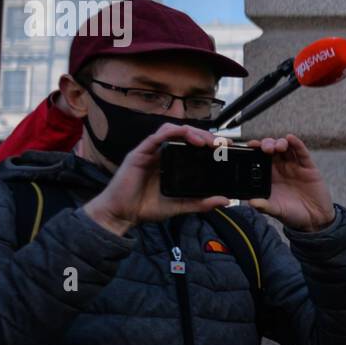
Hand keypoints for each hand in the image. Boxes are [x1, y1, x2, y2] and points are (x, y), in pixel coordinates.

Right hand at [82, 122, 231, 234]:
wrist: (121, 214)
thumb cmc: (146, 208)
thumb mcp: (180, 206)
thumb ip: (200, 203)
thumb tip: (224, 200)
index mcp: (171, 163)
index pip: (191, 145)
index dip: (208, 142)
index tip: (224, 148)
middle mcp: (161, 153)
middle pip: (185, 134)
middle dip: (204, 135)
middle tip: (219, 143)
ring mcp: (150, 151)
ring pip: (173, 130)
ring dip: (191, 131)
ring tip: (206, 141)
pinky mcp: (139, 152)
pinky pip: (156, 136)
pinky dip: (172, 132)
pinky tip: (185, 135)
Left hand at [245, 134, 334, 230]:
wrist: (315, 220)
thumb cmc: (293, 215)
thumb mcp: (276, 211)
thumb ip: (264, 206)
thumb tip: (251, 202)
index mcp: (270, 177)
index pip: (260, 160)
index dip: (255, 151)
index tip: (250, 146)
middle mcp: (282, 169)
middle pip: (272, 150)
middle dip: (267, 145)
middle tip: (265, 148)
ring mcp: (295, 167)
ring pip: (286, 149)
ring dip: (281, 143)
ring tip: (278, 146)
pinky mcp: (308, 167)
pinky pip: (302, 153)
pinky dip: (297, 144)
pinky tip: (291, 139)